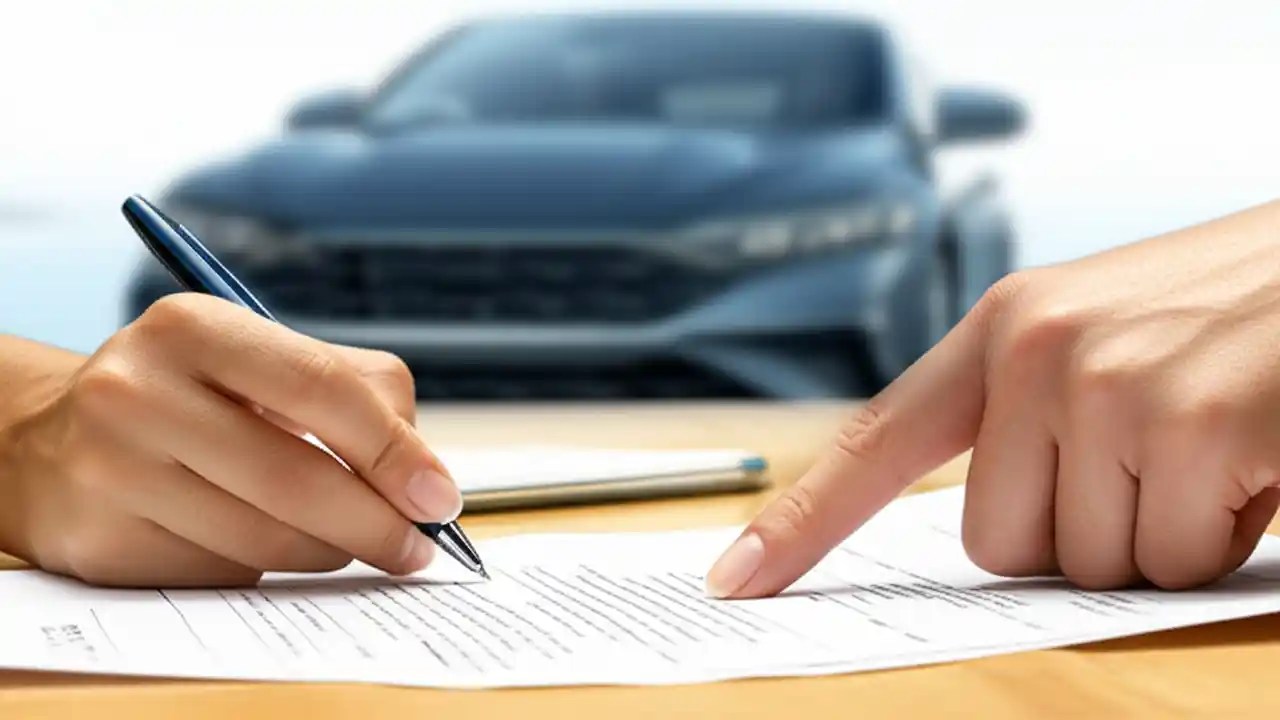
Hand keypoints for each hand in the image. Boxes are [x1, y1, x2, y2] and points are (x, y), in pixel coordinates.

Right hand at [0, 294, 459, 586]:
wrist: (52, 440)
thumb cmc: (190, 395)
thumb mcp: (259, 359)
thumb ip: (354, 393)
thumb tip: (426, 477)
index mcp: (193, 328)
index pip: (324, 389)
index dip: (396, 451)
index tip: (440, 498)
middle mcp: (138, 392)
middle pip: (299, 480)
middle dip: (377, 524)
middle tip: (416, 547)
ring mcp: (110, 471)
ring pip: (268, 541)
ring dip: (329, 551)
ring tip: (342, 538)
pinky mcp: (100, 543)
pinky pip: (224, 574)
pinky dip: (265, 567)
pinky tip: (255, 541)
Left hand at [708, 200, 1279, 596]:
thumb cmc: (1227, 318)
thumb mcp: (1103, 338)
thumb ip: (1025, 417)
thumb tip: (983, 531)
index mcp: (1003, 328)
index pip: (875, 443)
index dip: (801, 524)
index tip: (736, 580)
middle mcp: (1038, 348)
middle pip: (999, 545)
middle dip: (1081, 533)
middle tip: (1157, 461)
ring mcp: (1111, 384)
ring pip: (1089, 566)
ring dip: (1158, 536)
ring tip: (1211, 448)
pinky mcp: (1196, 422)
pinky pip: (1172, 566)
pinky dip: (1222, 539)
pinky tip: (1252, 458)